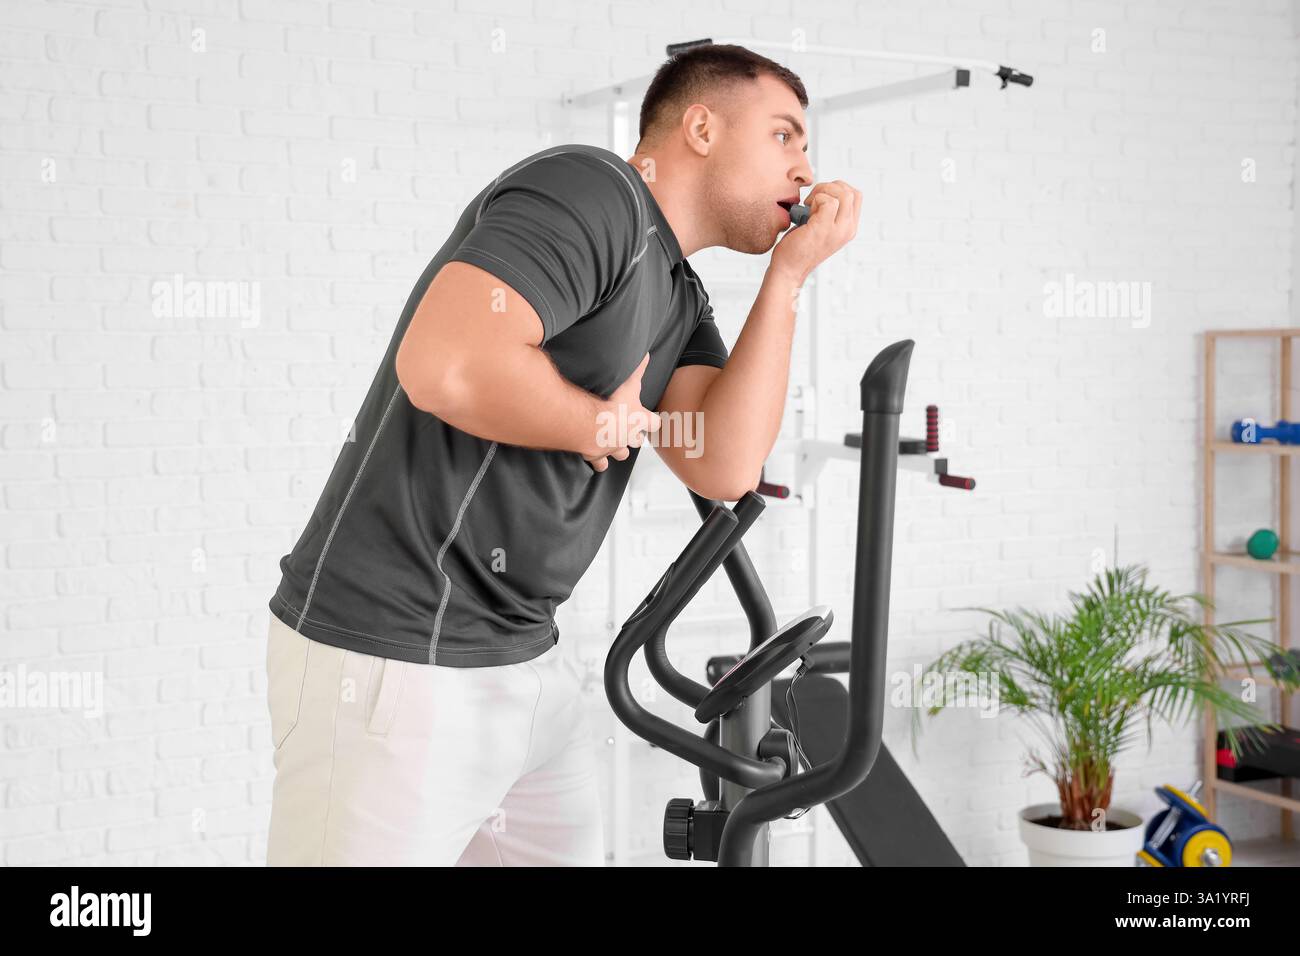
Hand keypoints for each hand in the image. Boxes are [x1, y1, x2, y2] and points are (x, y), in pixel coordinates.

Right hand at [584, 352, 661, 472]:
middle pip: (637, 441)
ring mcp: (613, 448)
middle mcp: (628, 436)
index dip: (653, 421)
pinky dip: (597, 461)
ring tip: (612, 444)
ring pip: (621, 455)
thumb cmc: (611, 402)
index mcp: (638, 419)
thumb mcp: (627, 380)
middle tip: (630, 432)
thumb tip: (646, 354)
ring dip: (618, 449)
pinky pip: (599, 464)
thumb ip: (638, 368)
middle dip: (635, 437)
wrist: (589, 422)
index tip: (652, 420)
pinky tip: (594, 458)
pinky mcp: (596, 456)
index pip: (654, 422)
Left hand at [770, 180, 861, 283]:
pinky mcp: (824, 228)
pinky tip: (805, 212)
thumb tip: (825, 191)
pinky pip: (827, 201)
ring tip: (809, 206)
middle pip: (851, 192)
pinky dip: (815, 199)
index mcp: (849, 228)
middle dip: (829, 187)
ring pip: (843, 193)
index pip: (856, 196)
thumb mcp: (821, 227)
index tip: (820, 199)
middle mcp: (848, 229)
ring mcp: (838, 230)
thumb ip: (829, 213)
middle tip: (812, 200)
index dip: (837, 189)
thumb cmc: (799, 247)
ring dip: (822, 192)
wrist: (788, 269)